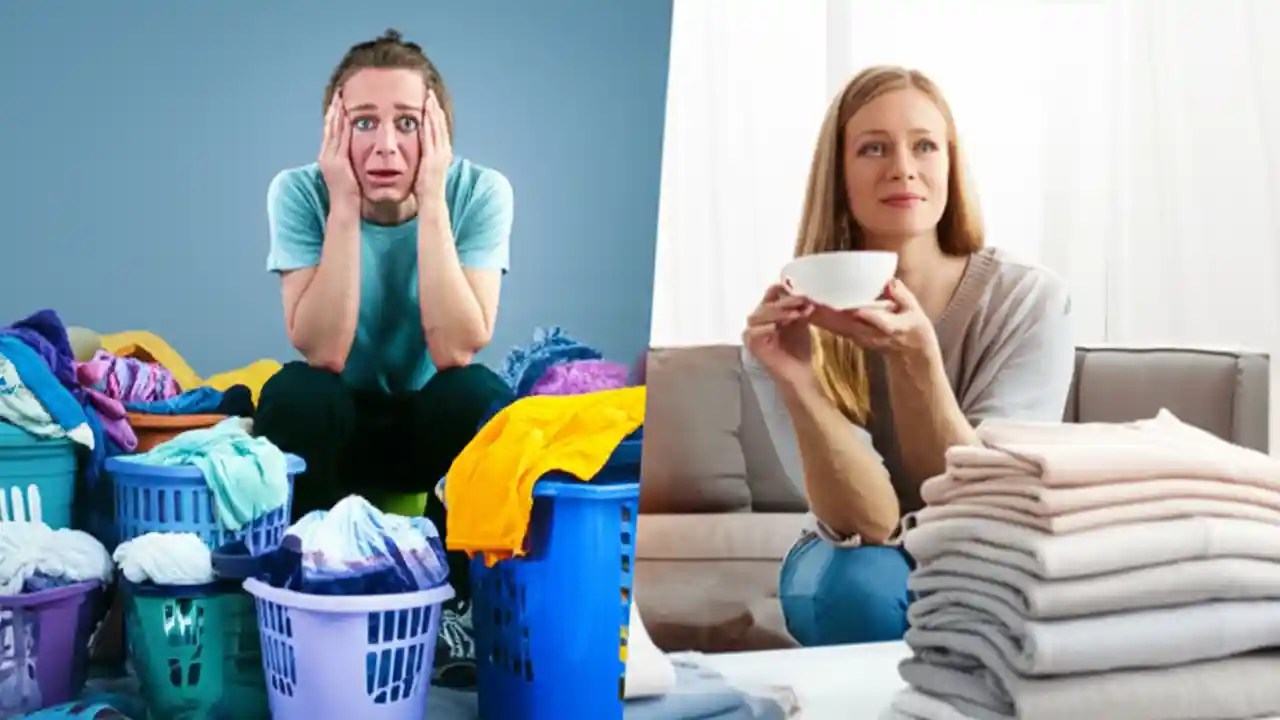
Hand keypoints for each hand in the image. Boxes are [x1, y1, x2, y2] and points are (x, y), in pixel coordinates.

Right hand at [318, 92, 360, 212]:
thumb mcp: (349, 174)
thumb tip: (355, 155)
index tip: (339, 102)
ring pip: (333, 130)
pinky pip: (340, 139)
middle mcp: (327, 155)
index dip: (334, 116)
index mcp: (329, 157)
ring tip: (341, 98)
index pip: (331, 131)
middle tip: (339, 93)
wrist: (346, 209)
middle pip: (330, 126)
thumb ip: (349, 162)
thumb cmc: (351, 196)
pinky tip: (347, 114)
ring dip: (337, 113)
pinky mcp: (337, 162)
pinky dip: (342, 126)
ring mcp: (330, 158)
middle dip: (334, 109)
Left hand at [416, 90, 453, 208]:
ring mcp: (439, 154)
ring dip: (432, 112)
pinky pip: (430, 137)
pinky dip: (428, 124)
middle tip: (429, 93)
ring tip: (428, 98)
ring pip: (437, 128)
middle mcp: (443, 152)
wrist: (432, 203)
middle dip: (435, 108)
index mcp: (443, 154)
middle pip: (440, 125)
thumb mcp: (427, 171)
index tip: (431, 102)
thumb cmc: (427, 191)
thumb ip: (426, 161)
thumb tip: (422, 155)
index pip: (440, 130)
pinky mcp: (432, 158)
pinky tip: (424, 114)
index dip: (436, 115)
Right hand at [742, 283, 816, 385]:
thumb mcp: (802, 323)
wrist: (800, 372)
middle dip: (785, 301)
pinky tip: (776, 327)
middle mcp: (759, 319)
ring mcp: (753, 332)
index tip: (801, 293)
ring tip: (794, 315)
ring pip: (758, 315)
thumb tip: (805, 296)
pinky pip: (752, 333)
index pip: (772, 293)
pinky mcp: (751, 345)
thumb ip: (800, 309)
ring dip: (776, 313)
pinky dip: (763, 328)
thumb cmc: (800, 347)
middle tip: (801, 301)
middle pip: (766, 303)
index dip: (784, 290)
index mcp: (771, 311)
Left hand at [810, 279, 939, 360]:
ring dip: (817, 316)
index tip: (847, 306)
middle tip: (807, 299)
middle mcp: (870, 334)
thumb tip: (890, 282)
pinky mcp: (849, 335)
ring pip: (834, 326)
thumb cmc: (913, 325)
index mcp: (890, 327)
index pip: (874, 320)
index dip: (862, 314)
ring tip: (800, 301)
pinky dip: (818, 319)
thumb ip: (902, 296)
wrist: (908, 350)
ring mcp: (858, 336)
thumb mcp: (914, 310)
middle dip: (825, 313)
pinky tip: (804, 309)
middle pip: (845, 323)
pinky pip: (831, 328)